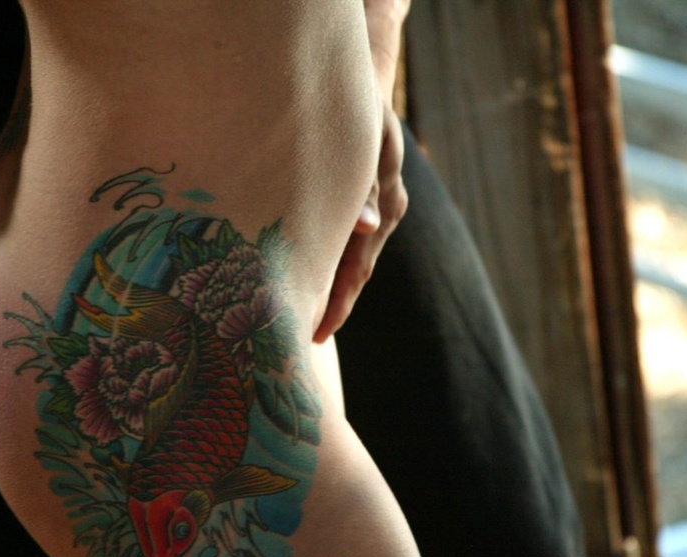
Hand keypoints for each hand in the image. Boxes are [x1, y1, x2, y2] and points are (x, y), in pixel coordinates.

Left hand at [313, 100, 406, 342]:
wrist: (364, 86)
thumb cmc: (354, 107)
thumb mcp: (365, 136)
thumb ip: (366, 185)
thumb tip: (369, 228)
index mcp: (387, 205)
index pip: (357, 268)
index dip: (338, 304)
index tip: (317, 336)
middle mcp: (386, 213)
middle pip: (354, 272)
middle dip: (331, 306)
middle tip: (304, 341)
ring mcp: (379, 209)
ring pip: (350, 258)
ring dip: (328, 286)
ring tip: (299, 318)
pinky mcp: (367, 202)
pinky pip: (347, 240)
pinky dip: (329, 261)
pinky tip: (307, 275)